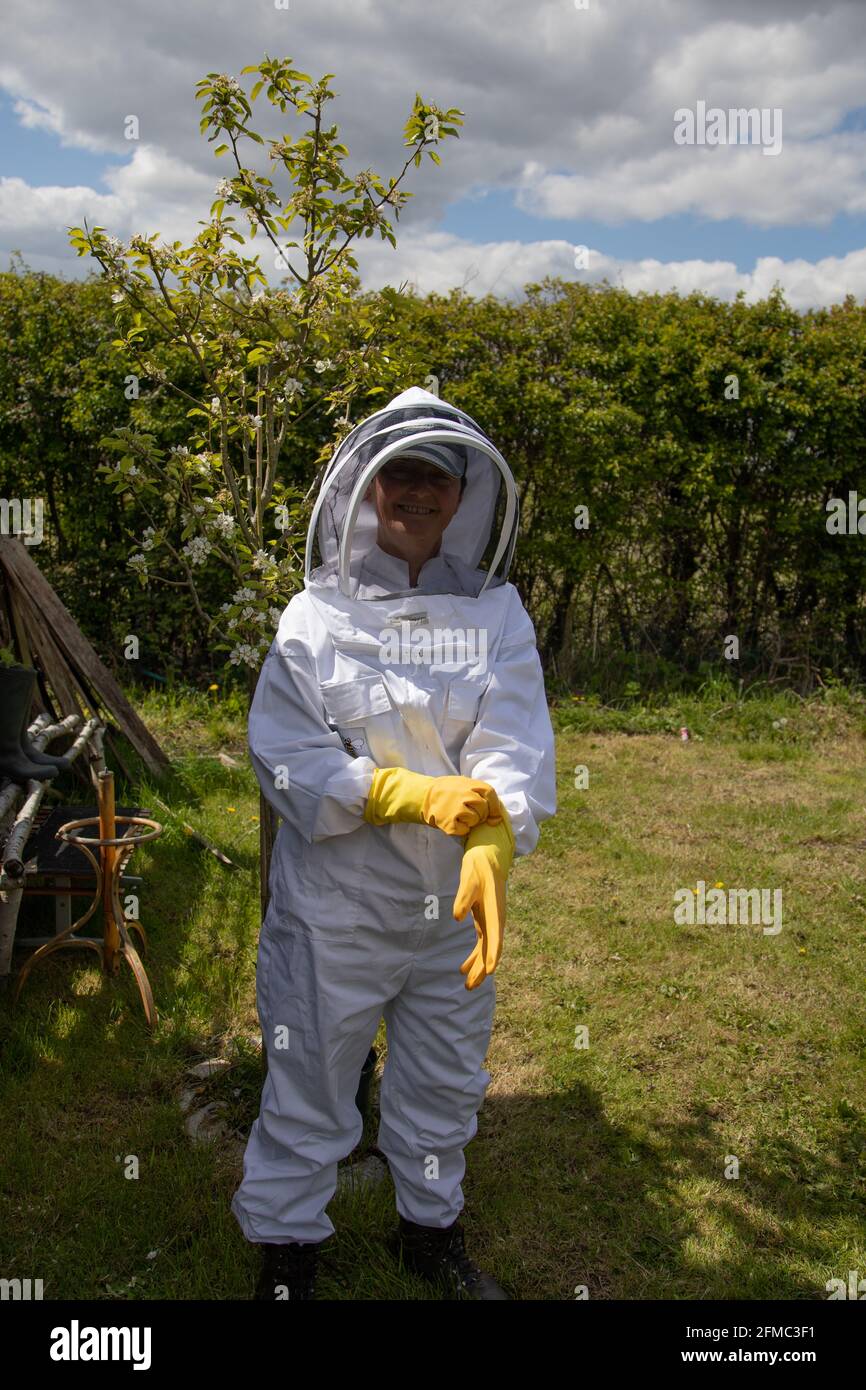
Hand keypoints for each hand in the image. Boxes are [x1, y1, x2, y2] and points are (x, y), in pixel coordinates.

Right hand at [364, 767, 501, 836]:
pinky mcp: (449, 822)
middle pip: (484, 809)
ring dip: (470, 822)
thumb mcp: (461, 783)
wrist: (421, 797)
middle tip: (471, 815)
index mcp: (468, 783)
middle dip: (481, 815)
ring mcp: (457, 808)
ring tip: (458, 816)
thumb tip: (494, 809)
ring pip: (475, 820)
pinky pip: (465, 830)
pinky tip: (453, 822)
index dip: (495, 806)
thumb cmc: (444, 791)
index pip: (490, 793)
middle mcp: (464, 795)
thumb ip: (477, 791)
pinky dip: (461, 830)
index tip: (495, 817)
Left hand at [454, 812, 514, 988]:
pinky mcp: (485, 919)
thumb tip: (457, 917)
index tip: (490, 970)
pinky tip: (464, 967)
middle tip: (471, 986)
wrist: (489, 853)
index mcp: (495, 909)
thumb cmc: (479, 864)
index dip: (493, 953)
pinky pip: (482, 942)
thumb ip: (464, 896)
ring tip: (467, 985)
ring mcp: (492, 920)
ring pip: (486, 948)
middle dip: (482, 968)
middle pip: (491, 948)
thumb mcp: (469, 876)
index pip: (495, 935)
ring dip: (478, 966)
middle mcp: (497, 918)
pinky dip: (475, 955)